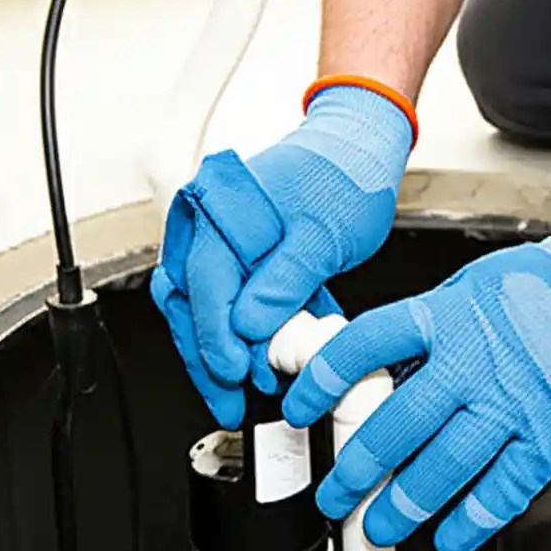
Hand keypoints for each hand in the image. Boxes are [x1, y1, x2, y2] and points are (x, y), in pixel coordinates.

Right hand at [151, 83, 413, 428]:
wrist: (358, 149)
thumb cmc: (344, 175)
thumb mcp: (324, 233)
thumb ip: (286, 280)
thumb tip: (252, 326)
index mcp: (222, 210)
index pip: (206, 284)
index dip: (215, 336)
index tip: (234, 373)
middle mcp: (211, 225)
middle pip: (191, 303)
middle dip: (207, 358)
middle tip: (230, 401)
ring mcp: (223, 244)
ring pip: (206, 310)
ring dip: (220, 353)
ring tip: (240, 393)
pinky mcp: (242, 260)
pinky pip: (231, 305)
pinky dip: (243, 338)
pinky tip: (261, 365)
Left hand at [281, 210, 550, 550]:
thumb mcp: (472, 287)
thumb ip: (429, 328)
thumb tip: (385, 368)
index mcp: (446, 317)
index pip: (366, 346)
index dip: (324, 379)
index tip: (300, 404)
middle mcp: (473, 363)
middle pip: (397, 424)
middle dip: (357, 468)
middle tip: (336, 494)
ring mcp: (512, 404)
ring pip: (445, 466)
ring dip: (405, 504)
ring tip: (379, 526)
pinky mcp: (550, 435)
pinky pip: (505, 489)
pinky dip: (475, 520)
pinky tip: (451, 538)